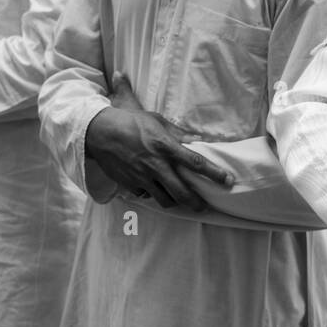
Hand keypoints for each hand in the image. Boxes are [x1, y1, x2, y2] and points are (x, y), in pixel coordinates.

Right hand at [84, 72, 231, 210]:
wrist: (98, 132)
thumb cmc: (128, 121)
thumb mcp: (155, 120)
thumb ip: (177, 131)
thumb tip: (196, 138)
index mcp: (164, 146)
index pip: (195, 162)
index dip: (214, 173)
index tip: (228, 181)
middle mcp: (155, 164)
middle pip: (182, 191)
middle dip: (196, 203)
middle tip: (203, 206)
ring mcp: (142, 177)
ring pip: (165, 199)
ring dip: (175, 201)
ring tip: (179, 198)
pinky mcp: (130, 184)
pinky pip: (146, 195)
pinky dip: (152, 194)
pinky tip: (153, 188)